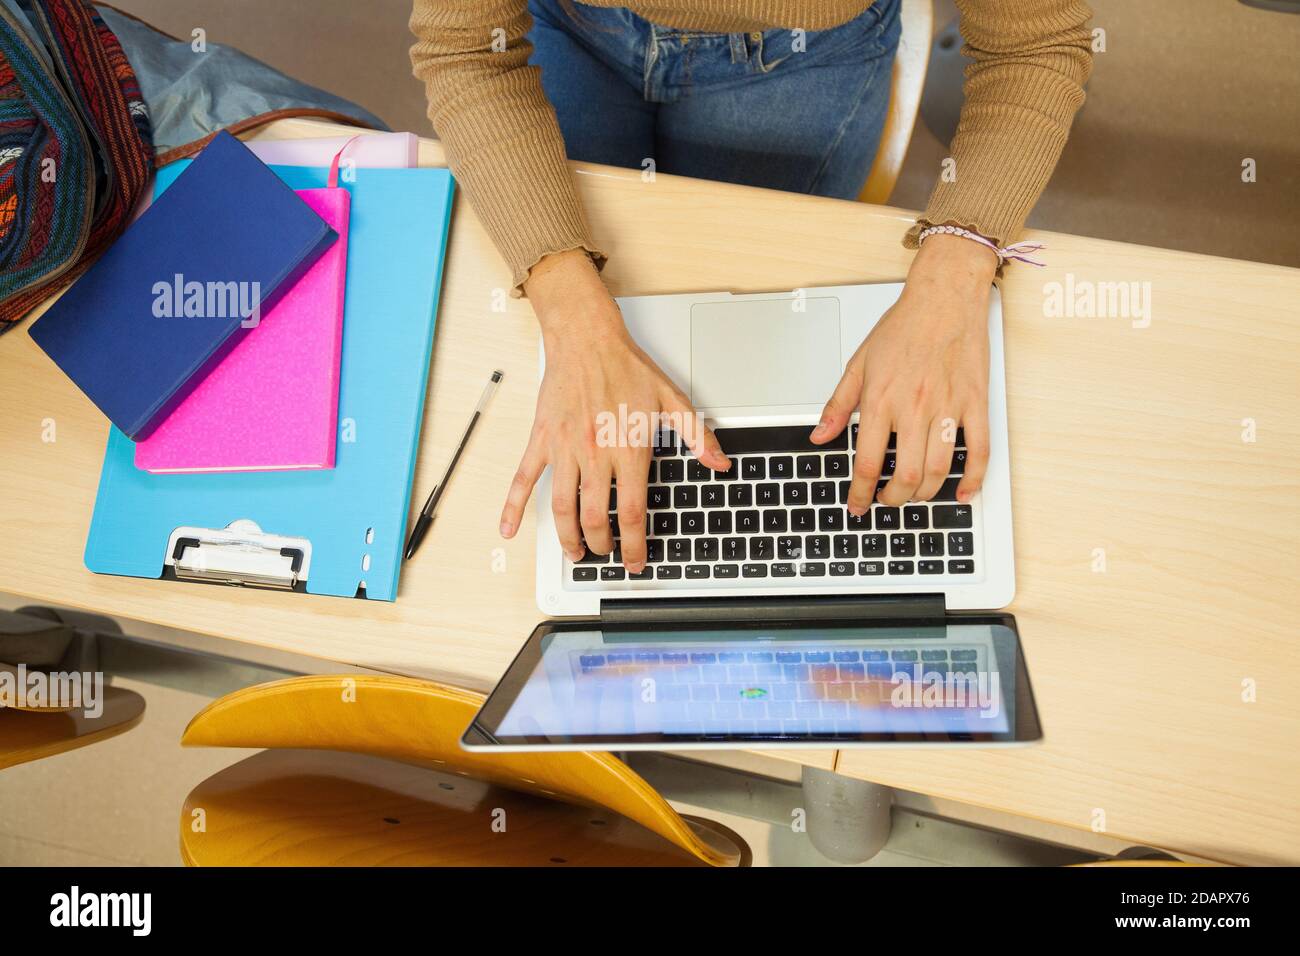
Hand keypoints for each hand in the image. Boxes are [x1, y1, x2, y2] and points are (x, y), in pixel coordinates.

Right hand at [499, 250, 729, 571]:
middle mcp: (595, 455)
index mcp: (628, 450)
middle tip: (606, 554)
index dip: (633, 545)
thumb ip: (697, 435)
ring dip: (567, 537)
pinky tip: (508, 528)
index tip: (635, 561)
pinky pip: (523, 478)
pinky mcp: (542, 440)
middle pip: (594, 518)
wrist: (586, 338)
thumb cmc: (626, 366)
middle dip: (602, 545)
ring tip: (575, 553)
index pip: (630, 513)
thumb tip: (720, 463)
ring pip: (561, 508)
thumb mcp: (673, 399)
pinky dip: (513, 506)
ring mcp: (564, 449)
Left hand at [813, 234, 995, 512]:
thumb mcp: (858, 363)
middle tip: (887, 500)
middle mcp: (914, 408)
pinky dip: (973, 478)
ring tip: (915, 495)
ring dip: (926, 493)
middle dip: (894, 499)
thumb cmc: (903, 327)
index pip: (867, 462)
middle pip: (905, 475)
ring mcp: (948, 408)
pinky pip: (979, 450)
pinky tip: (962, 493)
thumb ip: (838, 405)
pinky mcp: (975, 403)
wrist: (943, 298)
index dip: (860, 492)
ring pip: (939, 470)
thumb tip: (819, 436)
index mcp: (881, 400)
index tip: (857, 505)